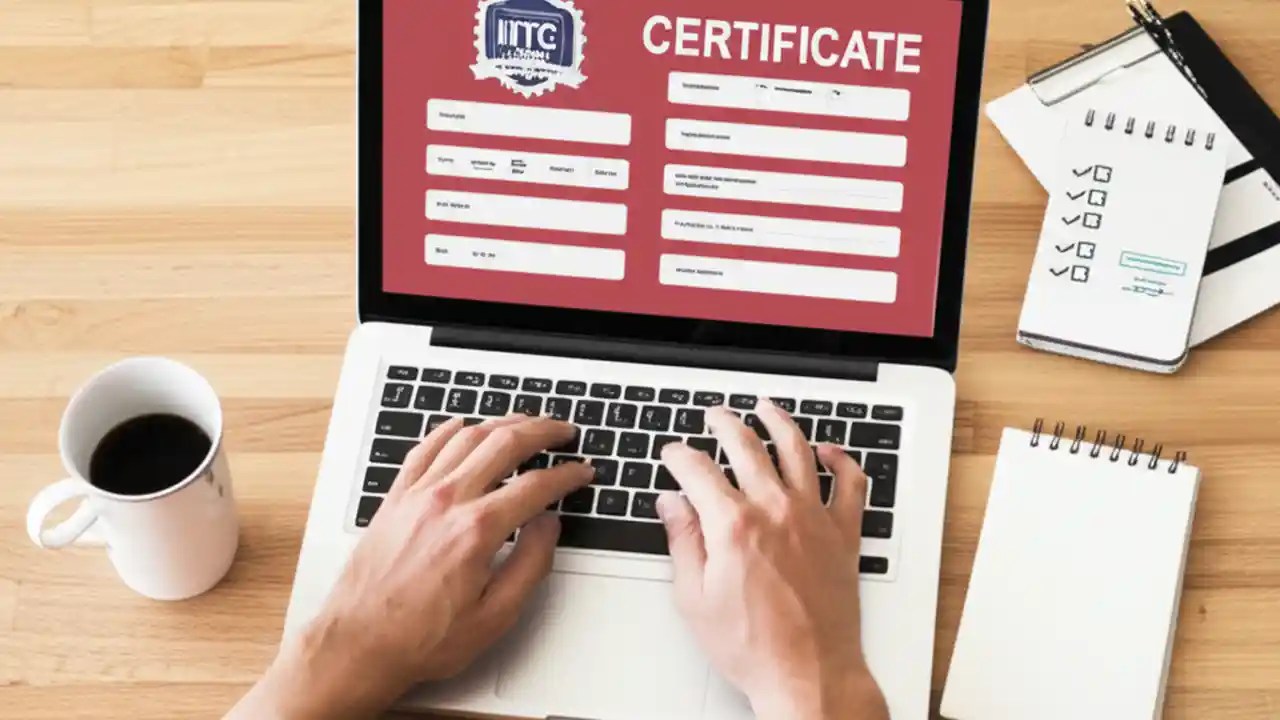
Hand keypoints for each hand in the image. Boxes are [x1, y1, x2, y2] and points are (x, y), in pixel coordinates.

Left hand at [228, 415, 590, 719]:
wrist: (358, 644)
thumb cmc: (421, 638)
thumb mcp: (495, 617)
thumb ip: (531, 565)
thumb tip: (548, 526)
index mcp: (476, 531)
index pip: (535, 486)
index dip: (566, 475)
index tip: (581, 472)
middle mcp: (446, 502)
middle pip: (503, 444)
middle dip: (541, 431)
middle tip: (562, 430)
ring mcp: (417, 496)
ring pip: (466, 437)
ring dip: (501, 422)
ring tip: (524, 421)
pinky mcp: (395, 499)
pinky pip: (424, 449)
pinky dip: (448, 430)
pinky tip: (462, 425)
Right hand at [658, 401, 888, 719]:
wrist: (808, 674)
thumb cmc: (754, 646)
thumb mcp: (694, 599)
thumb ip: (683, 542)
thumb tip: (672, 505)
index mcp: (733, 526)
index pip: (697, 470)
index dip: (678, 455)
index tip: (672, 453)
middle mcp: (775, 511)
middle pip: (746, 447)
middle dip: (725, 424)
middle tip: (715, 416)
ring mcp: (813, 519)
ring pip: (797, 451)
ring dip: (778, 423)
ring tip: (766, 409)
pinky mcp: (843, 534)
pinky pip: (850, 484)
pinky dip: (842, 461)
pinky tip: (830, 451)